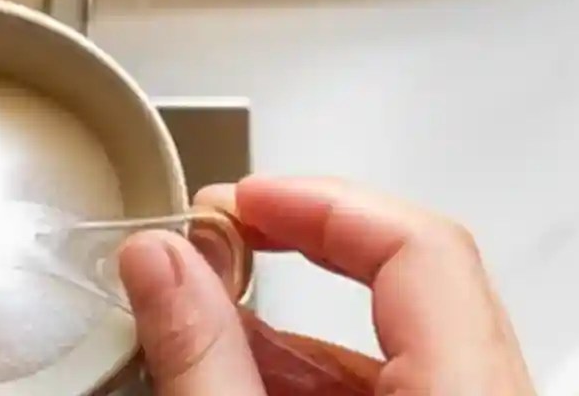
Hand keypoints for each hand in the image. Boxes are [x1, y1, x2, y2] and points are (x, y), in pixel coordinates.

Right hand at [119, 177, 535, 395]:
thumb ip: (202, 355)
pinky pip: (395, 388)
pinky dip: (311, 376)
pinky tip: (239, 377)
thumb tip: (160, 261)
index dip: (317, 203)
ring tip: (204, 319)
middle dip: (298, 247)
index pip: (417, 246)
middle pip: (408, 279)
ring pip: (395, 343)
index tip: (235, 202)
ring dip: (290, 325)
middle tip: (217, 233)